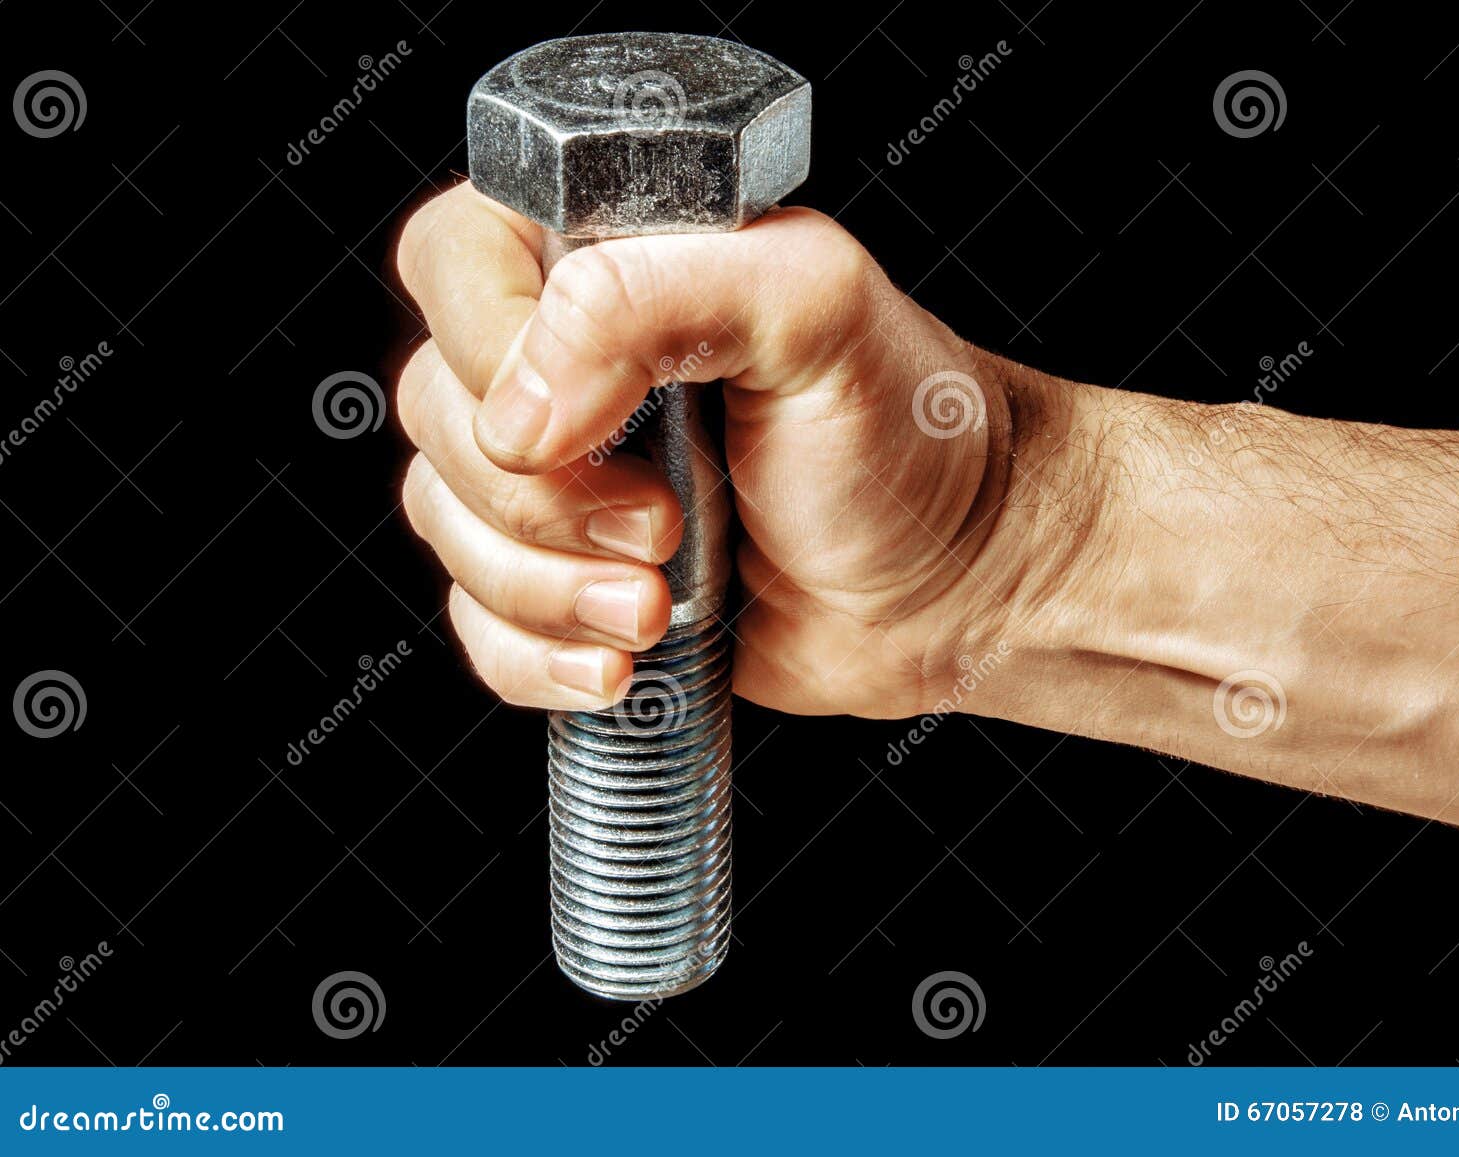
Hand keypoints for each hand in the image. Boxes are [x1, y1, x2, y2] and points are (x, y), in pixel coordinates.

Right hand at [395, 183, 1042, 717]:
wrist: (954, 580)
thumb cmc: (908, 434)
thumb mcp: (818, 312)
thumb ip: (663, 293)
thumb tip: (521, 408)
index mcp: (614, 257)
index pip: (453, 260)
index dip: (491, 351)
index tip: (589, 427)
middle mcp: (566, 356)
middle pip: (436, 412)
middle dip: (542, 500)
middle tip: (665, 524)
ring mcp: (561, 472)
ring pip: (446, 525)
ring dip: (547, 588)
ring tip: (663, 601)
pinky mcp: (566, 573)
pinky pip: (476, 620)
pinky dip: (535, 655)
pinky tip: (623, 660)